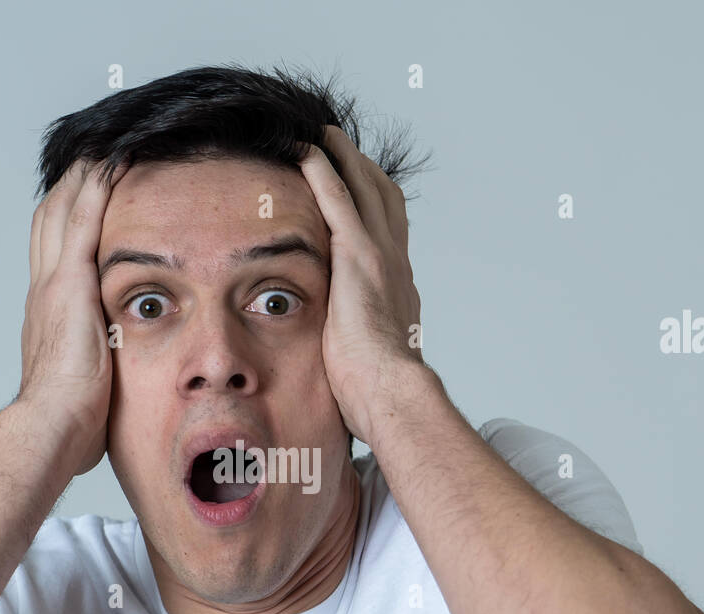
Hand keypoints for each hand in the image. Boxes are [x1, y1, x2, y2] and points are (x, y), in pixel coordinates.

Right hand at [18, 157, 128, 475]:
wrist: (49, 427)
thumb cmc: (68, 425)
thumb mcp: (85, 391)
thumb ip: (95, 380)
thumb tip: (108, 398)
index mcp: (48, 316)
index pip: (54, 256)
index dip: (64, 224)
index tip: (79, 201)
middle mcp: (45, 293)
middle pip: (50, 221)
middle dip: (69, 187)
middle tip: (91, 156)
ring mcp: (55, 286)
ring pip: (63, 212)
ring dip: (83, 176)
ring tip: (105, 145)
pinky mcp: (71, 285)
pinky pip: (84, 222)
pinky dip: (96, 188)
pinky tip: (113, 162)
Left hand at [296, 125, 426, 444]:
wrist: (389, 389)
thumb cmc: (375, 388)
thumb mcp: (367, 357)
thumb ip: (356, 342)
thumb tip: (341, 354)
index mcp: (397, 287)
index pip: (389, 232)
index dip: (376, 203)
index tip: (360, 184)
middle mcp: (395, 263)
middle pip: (383, 199)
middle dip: (363, 168)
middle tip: (340, 144)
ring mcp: (381, 256)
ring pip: (365, 189)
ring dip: (344, 158)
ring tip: (322, 135)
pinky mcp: (360, 256)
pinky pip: (340, 201)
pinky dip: (324, 172)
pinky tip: (306, 152)